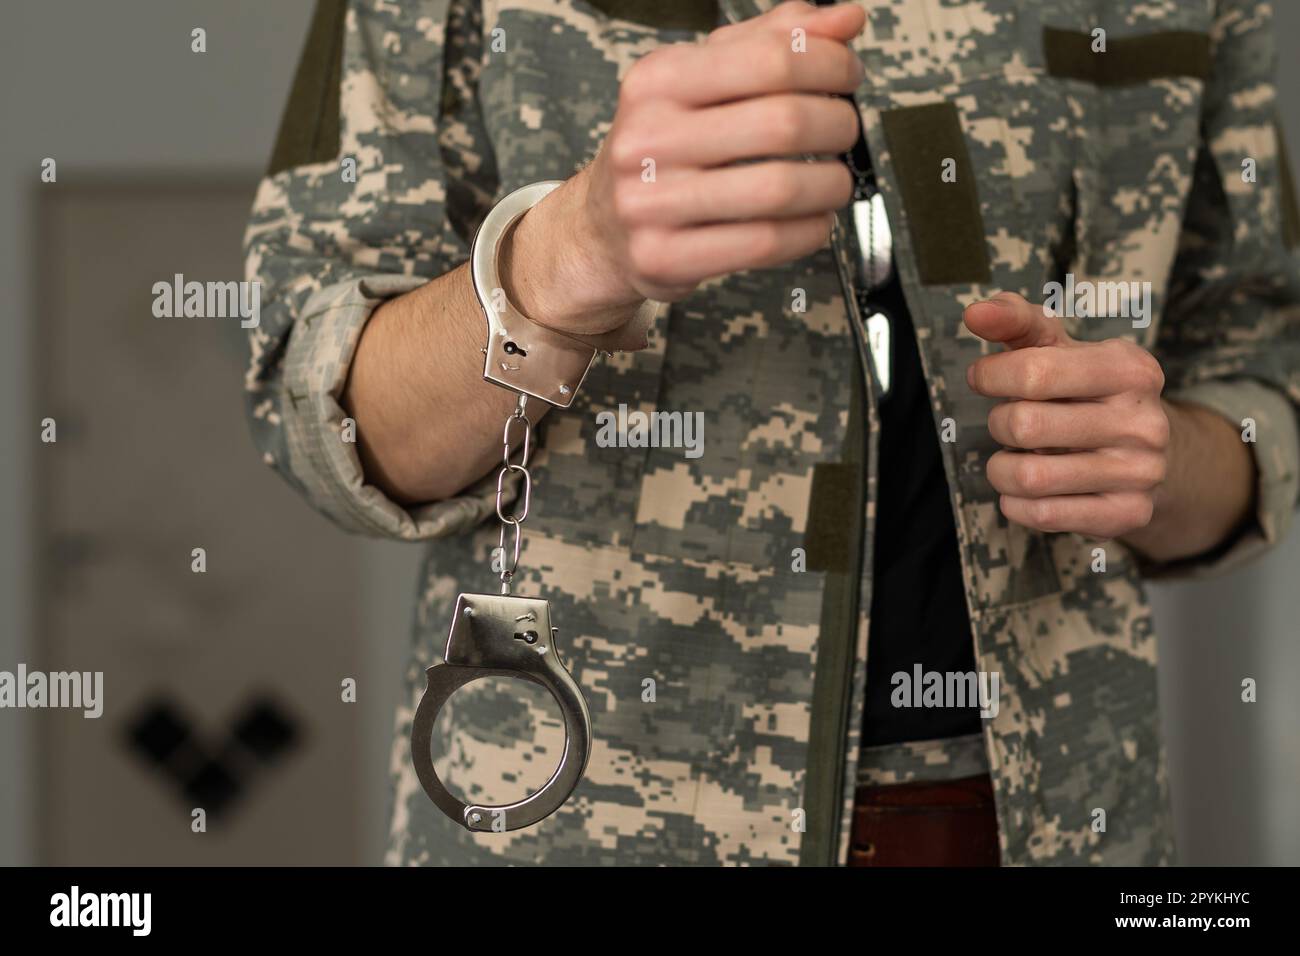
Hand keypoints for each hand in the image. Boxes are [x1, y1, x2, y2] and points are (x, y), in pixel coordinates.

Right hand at [502, 0, 864, 347]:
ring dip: (830, 184)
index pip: (770, 58)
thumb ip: (771, 43)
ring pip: (778, 188)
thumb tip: (846, 20)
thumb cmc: (663, 149)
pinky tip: (813, 221)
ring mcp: (650, 202)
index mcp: (657, 80)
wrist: (602, 228)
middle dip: (837, 125)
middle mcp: (646, 137)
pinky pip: (763, 243)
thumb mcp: (702, 80)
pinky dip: (808, 232)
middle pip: (782, 123)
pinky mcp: (663, 257)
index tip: (847, 75)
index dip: (830, 64)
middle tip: (844, 131)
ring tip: (835, 181)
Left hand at [964, 292, 1169, 539]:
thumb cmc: (1086, 392)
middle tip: (1010, 423)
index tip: (984, 377)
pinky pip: (1043, 515)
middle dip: (1000, 423)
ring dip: (1001, 468)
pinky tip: (1025, 490)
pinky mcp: (1128, 514)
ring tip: (1013, 458)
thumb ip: (1017, 322)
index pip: (1033, 372)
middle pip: (1024, 425)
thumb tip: (975, 312)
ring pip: (1028, 477)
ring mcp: (1141, 472)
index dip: (990, 375)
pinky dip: (1016, 503)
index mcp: (1130, 369)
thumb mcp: (1059, 349)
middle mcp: (1143, 421)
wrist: (1146, 453)